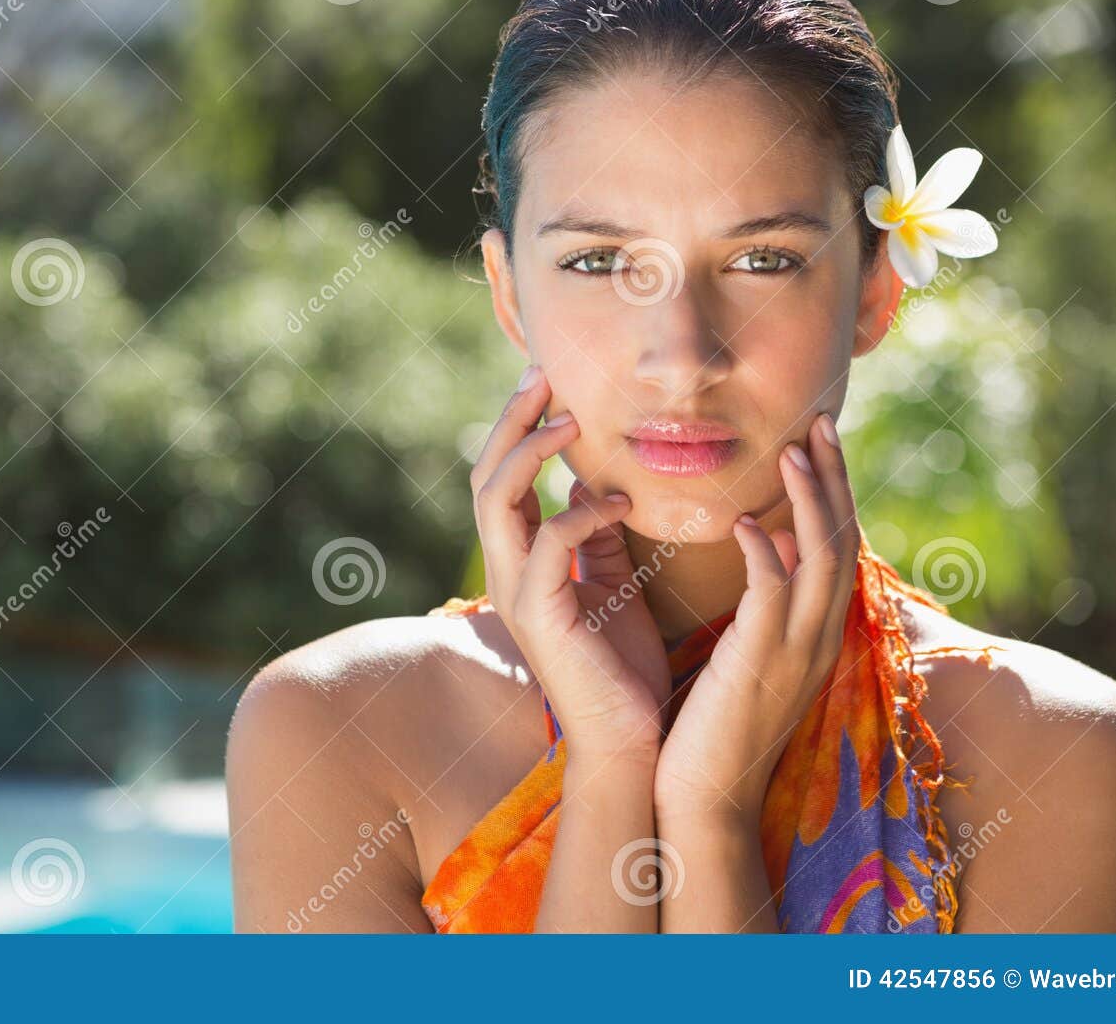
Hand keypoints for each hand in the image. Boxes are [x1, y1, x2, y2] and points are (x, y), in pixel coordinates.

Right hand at [470, 365, 670, 763]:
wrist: (630, 739)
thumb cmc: (623, 664)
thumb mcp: (611, 580)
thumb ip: (595, 532)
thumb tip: (590, 481)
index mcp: (521, 562)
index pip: (502, 479)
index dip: (518, 427)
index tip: (550, 383)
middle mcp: (507, 572)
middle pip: (485, 477)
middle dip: (512, 421)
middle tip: (543, 375)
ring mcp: (518, 593)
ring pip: (497, 500)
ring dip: (530, 451)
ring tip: (571, 421)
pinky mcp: (543, 615)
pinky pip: (548, 542)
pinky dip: (581, 511)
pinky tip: (620, 501)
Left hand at [653, 412, 858, 821]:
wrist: (702, 798)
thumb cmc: (713, 725)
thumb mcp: (749, 654)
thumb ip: (766, 600)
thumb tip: (775, 540)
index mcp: (814, 633)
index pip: (836, 546)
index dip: (833, 490)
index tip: (820, 441)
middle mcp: (817, 638)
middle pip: (842, 540)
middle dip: (834, 478)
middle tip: (822, 421)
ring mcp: (794, 653)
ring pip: (820, 561)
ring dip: (810, 501)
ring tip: (794, 450)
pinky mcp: (759, 667)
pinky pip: (774, 599)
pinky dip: (768, 556)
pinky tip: (751, 523)